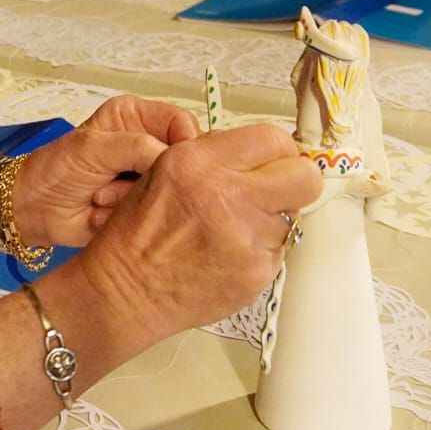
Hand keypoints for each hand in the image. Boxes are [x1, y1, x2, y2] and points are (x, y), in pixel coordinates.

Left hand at [14, 95, 199, 246]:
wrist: (32, 209)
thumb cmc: (55, 169)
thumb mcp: (94, 148)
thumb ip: (138, 147)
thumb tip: (175, 159)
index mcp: (136, 117)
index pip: (182, 122)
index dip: (183, 143)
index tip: (170, 163)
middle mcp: (145, 145)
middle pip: (182, 160)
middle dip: (150, 176)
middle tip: (115, 179)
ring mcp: (144, 178)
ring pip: (169, 191)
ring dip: (131, 198)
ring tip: (99, 196)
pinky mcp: (141, 207)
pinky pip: (154, 215)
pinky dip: (126, 216)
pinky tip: (101, 212)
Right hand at [72, 123, 321, 350]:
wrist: (126, 290)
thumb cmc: (137, 234)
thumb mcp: (163, 169)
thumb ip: (213, 154)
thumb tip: (253, 152)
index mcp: (200, 164)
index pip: (273, 138)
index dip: (275, 150)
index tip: (270, 160)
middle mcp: (227, 197)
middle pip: (304, 176)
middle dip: (293, 180)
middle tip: (272, 189)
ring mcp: (247, 239)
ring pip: (293, 216)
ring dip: (272, 217)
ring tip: (234, 227)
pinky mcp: (256, 273)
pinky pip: (278, 250)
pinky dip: (259, 249)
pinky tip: (228, 252)